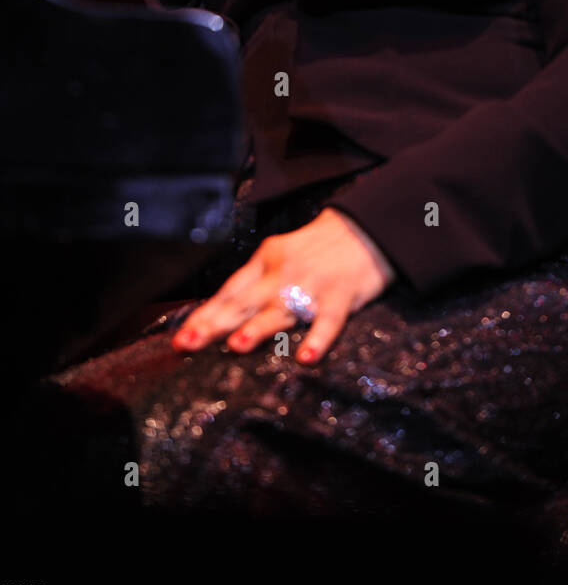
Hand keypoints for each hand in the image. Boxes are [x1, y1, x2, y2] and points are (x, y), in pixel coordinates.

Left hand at [171, 207, 395, 363]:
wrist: (368, 226)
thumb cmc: (321, 247)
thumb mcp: (283, 254)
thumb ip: (257, 281)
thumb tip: (222, 312)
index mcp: (266, 260)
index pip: (230, 291)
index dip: (205, 315)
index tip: (181, 337)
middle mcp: (284, 272)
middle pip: (246, 301)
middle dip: (216, 324)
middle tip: (189, 344)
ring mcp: (313, 283)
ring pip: (282, 308)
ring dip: (259, 327)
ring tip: (237, 345)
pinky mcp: (343, 294)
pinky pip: (329, 320)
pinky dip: (318, 339)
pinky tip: (306, 358)